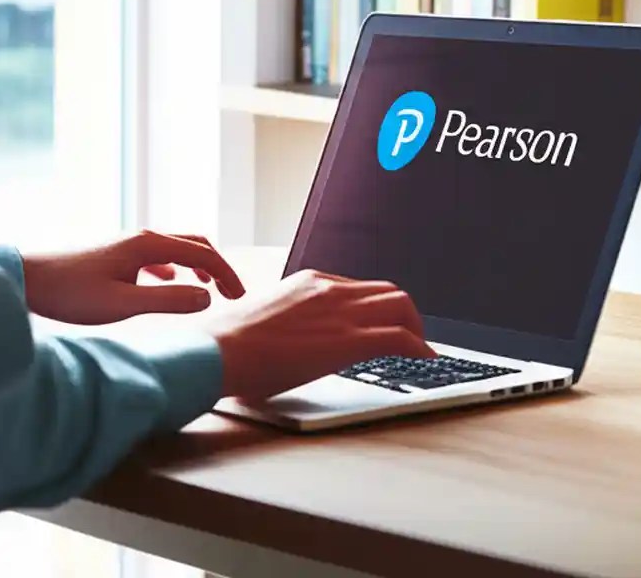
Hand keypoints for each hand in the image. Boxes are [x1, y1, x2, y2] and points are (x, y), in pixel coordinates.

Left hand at [21, 231, 245, 324]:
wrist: (26, 278)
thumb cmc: (70, 293)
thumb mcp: (122, 304)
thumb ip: (167, 302)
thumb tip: (207, 298)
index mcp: (147, 245)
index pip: (202, 254)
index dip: (226, 275)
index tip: (239, 298)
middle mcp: (141, 237)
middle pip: (193, 244)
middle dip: (218, 267)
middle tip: (232, 294)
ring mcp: (127, 244)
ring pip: (175, 248)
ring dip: (198, 266)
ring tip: (208, 290)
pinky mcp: (114, 254)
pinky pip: (156, 255)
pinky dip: (175, 267)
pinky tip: (169, 283)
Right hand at [206, 269, 436, 398]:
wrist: (217, 352)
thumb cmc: (229, 346)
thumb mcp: (264, 320)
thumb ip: (288, 321)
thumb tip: (292, 341)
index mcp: (308, 282)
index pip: (358, 287)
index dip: (376, 307)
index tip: (380, 323)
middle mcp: (329, 289)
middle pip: (387, 290)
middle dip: (404, 312)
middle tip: (410, 334)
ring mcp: (340, 312)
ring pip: (400, 306)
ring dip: (416, 327)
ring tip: (420, 347)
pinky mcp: (347, 340)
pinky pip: (399, 337)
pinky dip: (418, 346)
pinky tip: (424, 358)